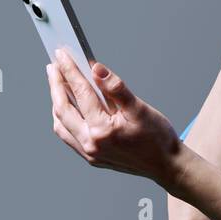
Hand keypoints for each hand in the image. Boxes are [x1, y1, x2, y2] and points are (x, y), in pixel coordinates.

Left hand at [46, 48, 183, 187]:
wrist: (166, 165)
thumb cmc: (157, 137)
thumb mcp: (139, 108)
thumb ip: (116, 88)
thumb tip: (97, 69)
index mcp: (102, 130)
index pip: (80, 93)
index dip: (69, 70)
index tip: (62, 54)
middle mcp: (91, 144)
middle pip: (63, 108)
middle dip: (56, 84)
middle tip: (53, 65)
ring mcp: (89, 153)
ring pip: (61, 124)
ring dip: (56, 102)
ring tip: (57, 83)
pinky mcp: (91, 157)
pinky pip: (68, 136)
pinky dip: (63, 118)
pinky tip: (68, 107)